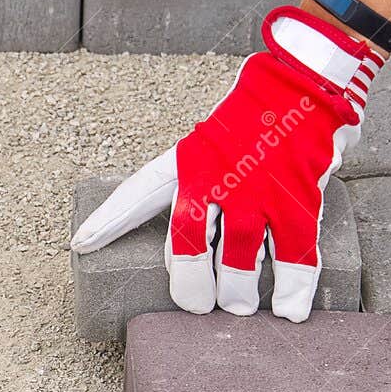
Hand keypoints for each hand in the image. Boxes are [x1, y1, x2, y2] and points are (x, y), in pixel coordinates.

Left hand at [69, 8, 381, 321]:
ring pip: (239, 259)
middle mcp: (220, 178)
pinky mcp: (300, 201)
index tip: (80, 244)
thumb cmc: (256, 115)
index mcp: (190, 159)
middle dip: (190, 283)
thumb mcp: (209, 138)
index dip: (109, 221)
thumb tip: (181, 220)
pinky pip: (296, 256)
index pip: (140, 193)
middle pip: (189, 244)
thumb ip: (194, 175)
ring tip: (237, 307)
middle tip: (196, 304)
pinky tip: (289, 310)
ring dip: (237, 291)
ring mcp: (260, 192)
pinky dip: (293, 289)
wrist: (310, 81)